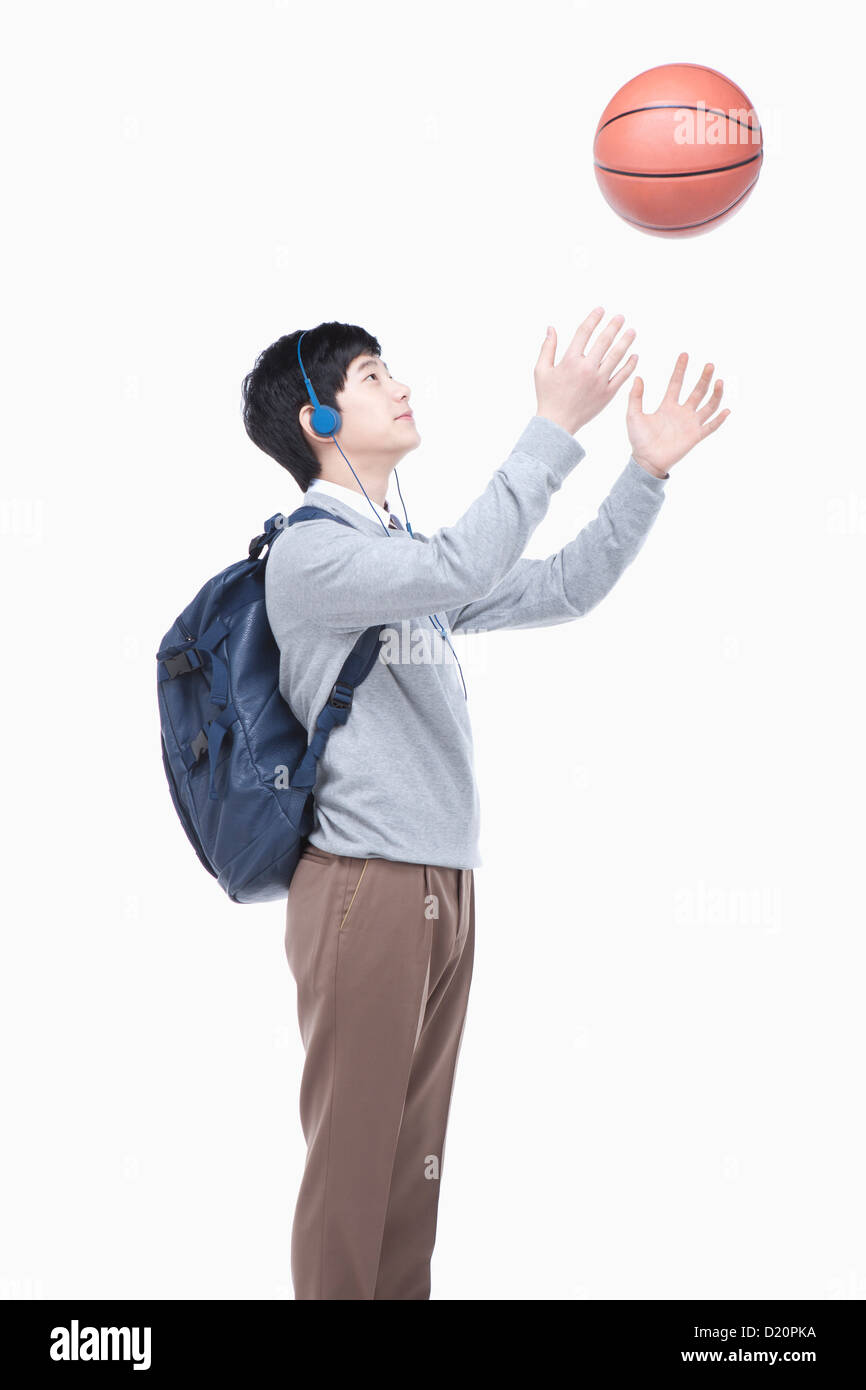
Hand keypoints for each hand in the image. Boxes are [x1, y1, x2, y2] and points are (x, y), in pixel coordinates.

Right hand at [534, 307, 637, 435]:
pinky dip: (630, 365)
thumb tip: (551, 328)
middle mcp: (586, 369)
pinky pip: (622, 376)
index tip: (601, 310)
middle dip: (613, 326)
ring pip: (616, 356)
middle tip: (621, 317)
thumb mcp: (541, 371)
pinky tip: (635, 356)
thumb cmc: (548, 396)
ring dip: (625, 341)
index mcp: (570, 361)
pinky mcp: (607, 394)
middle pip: (604, 341)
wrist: (558, 424)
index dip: (593, 319)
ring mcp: (599, 381)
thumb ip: (547, 348)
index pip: (584, 332)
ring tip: (632, 331)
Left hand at [627, 353, 729, 476]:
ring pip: (708, 406)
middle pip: (697, 391)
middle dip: (704, 378)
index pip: (676, 383)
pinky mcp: (695, 436)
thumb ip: (635, 397)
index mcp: (668, 406)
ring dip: (715, 394)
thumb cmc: (639, 440)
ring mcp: (690, 424)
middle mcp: (682, 412)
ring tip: (719, 382)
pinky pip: (710, 427)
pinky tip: (727, 410)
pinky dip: (719, 419)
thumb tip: (638, 377)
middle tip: (709, 365)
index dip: (680, 369)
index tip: (685, 354)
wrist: (646, 460)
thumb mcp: (633, 415)